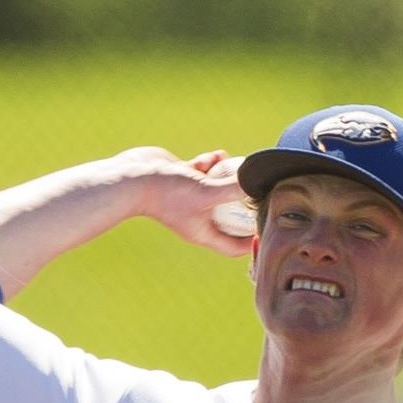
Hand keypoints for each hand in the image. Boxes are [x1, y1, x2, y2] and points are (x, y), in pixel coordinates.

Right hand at [117, 147, 251, 256]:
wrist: (134, 177)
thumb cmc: (166, 192)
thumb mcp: (206, 192)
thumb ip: (234, 189)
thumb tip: (259, 184)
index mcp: (202, 232)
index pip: (234, 246)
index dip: (253, 242)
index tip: (268, 227)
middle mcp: (198, 218)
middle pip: (231, 218)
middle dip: (245, 205)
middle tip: (262, 192)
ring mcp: (191, 198)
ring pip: (220, 190)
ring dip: (229, 177)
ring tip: (233, 166)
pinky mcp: (184, 180)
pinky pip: (206, 173)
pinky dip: (213, 164)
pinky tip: (214, 156)